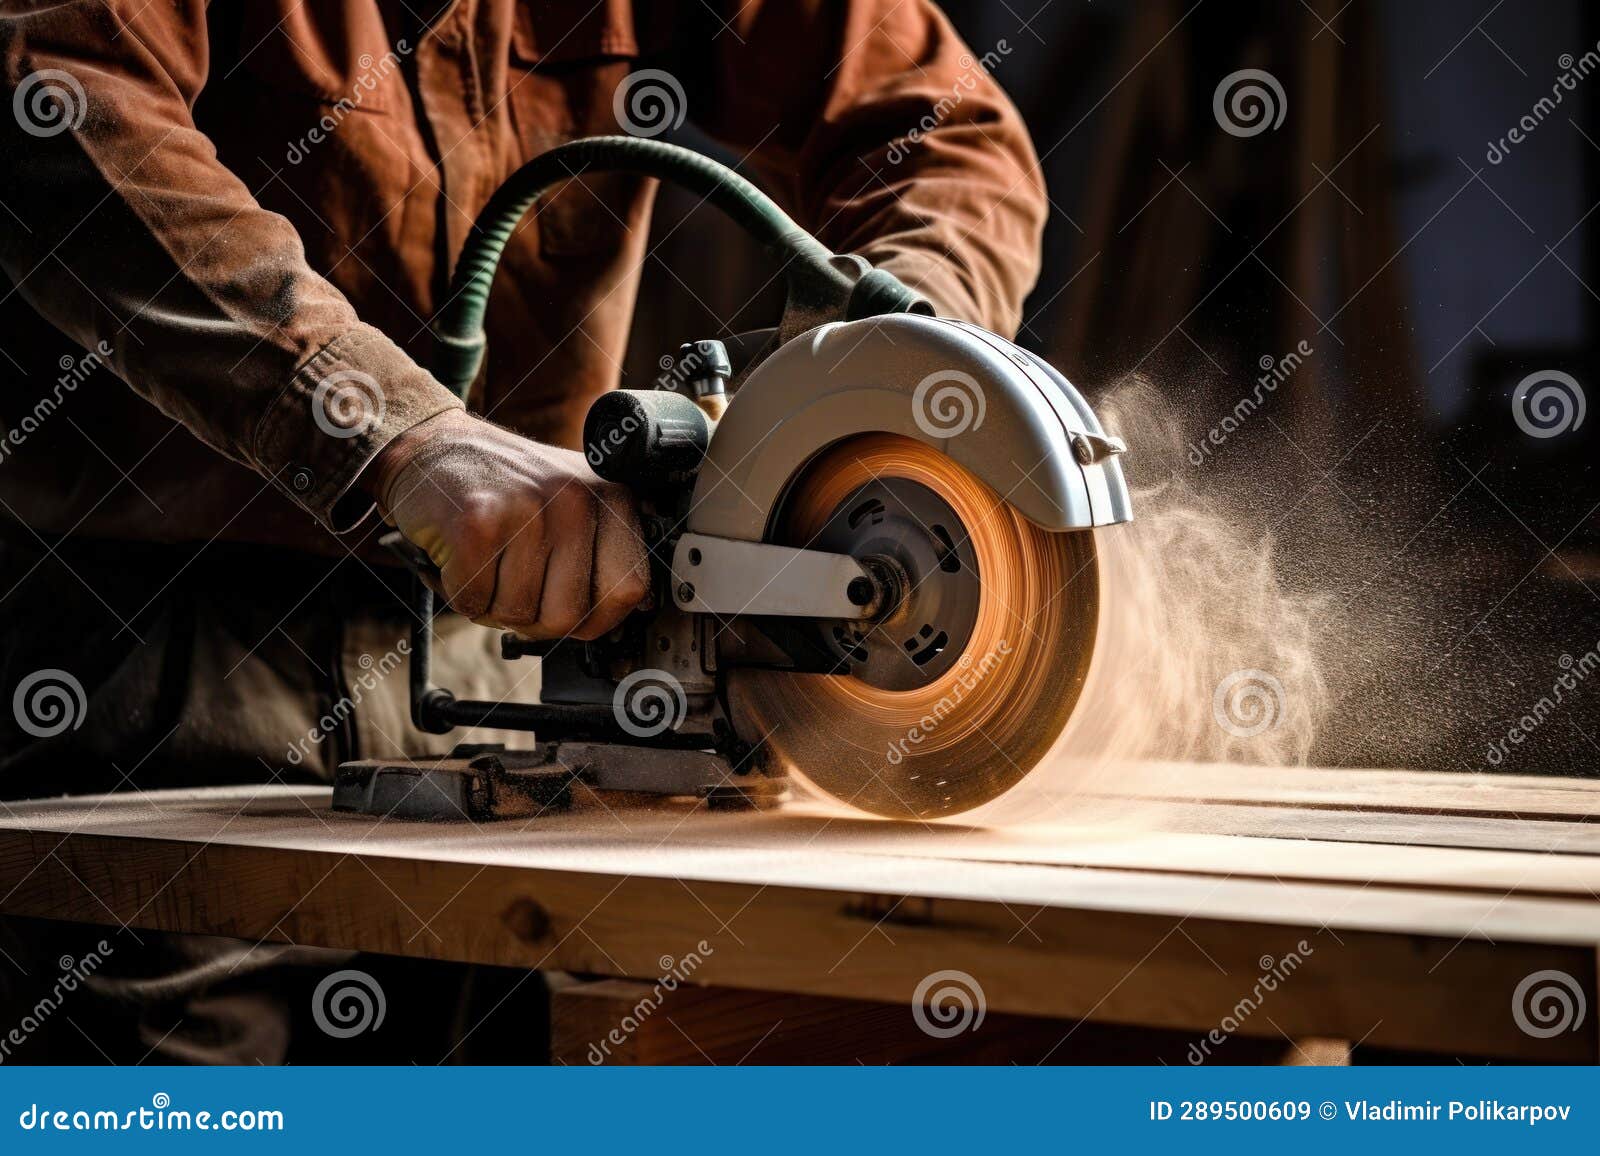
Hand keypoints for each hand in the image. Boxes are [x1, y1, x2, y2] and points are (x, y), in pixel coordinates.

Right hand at [367, 409, 649, 638]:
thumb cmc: (506, 490)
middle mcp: (576, 498)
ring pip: (517, 614)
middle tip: (513, 586)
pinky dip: (459, 593)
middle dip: (533, 620)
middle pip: (568, 616)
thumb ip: (606, 555)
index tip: (569, 608)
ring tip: (486, 562)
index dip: (594, 616)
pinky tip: (460, 556)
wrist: (434, 448)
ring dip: (491, 604)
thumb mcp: (574, 508)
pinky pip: (473, 602)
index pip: (629, 589)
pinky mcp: (476, 522)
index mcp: (611, 498)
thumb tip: (633, 611)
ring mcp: (527, 508)